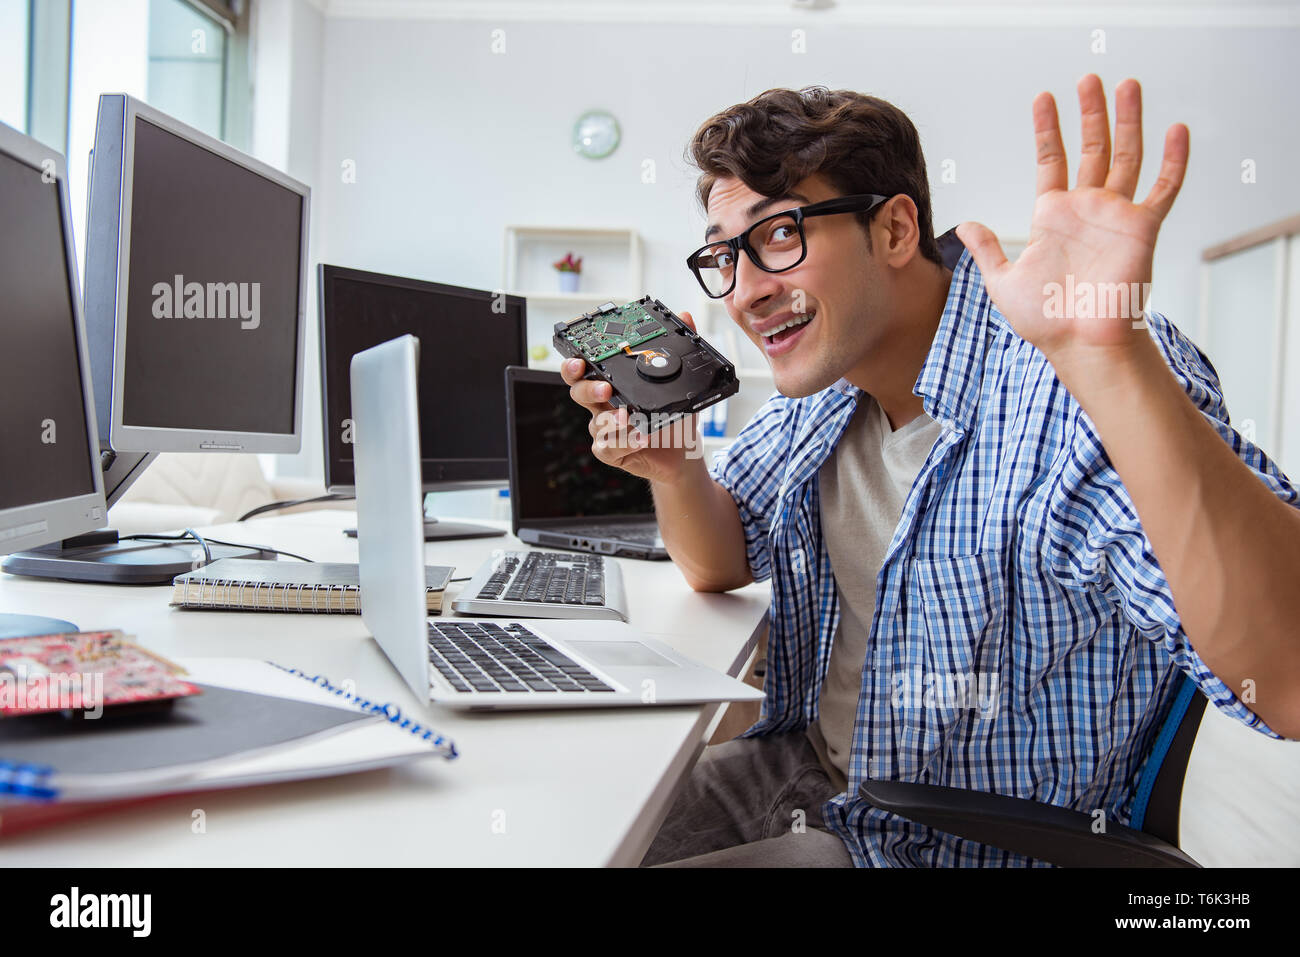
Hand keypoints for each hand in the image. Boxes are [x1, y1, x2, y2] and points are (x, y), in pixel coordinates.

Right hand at [560, 309, 700, 484]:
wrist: (683, 452)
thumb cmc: (673, 416)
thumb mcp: (681, 383)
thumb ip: (680, 351)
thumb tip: (685, 316)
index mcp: (612, 383)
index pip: (584, 369)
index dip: (574, 363)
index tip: (578, 358)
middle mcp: (603, 405)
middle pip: (579, 392)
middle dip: (587, 387)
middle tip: (604, 388)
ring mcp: (607, 429)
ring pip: (596, 423)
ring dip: (611, 419)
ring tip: (627, 416)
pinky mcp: (614, 451)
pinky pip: (609, 448)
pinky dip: (624, 442)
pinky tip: (640, 437)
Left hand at [955, 76, 1187, 367]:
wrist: (1080, 344)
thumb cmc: (1045, 320)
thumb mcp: (1003, 281)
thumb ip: (987, 249)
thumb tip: (964, 225)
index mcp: (1053, 217)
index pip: (1051, 160)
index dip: (1047, 129)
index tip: (1043, 98)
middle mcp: (1085, 210)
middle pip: (1091, 148)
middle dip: (1089, 113)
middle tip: (1089, 78)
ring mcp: (1115, 216)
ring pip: (1126, 156)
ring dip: (1127, 120)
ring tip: (1126, 85)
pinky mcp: (1141, 228)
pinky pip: (1163, 188)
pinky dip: (1173, 159)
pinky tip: (1177, 130)